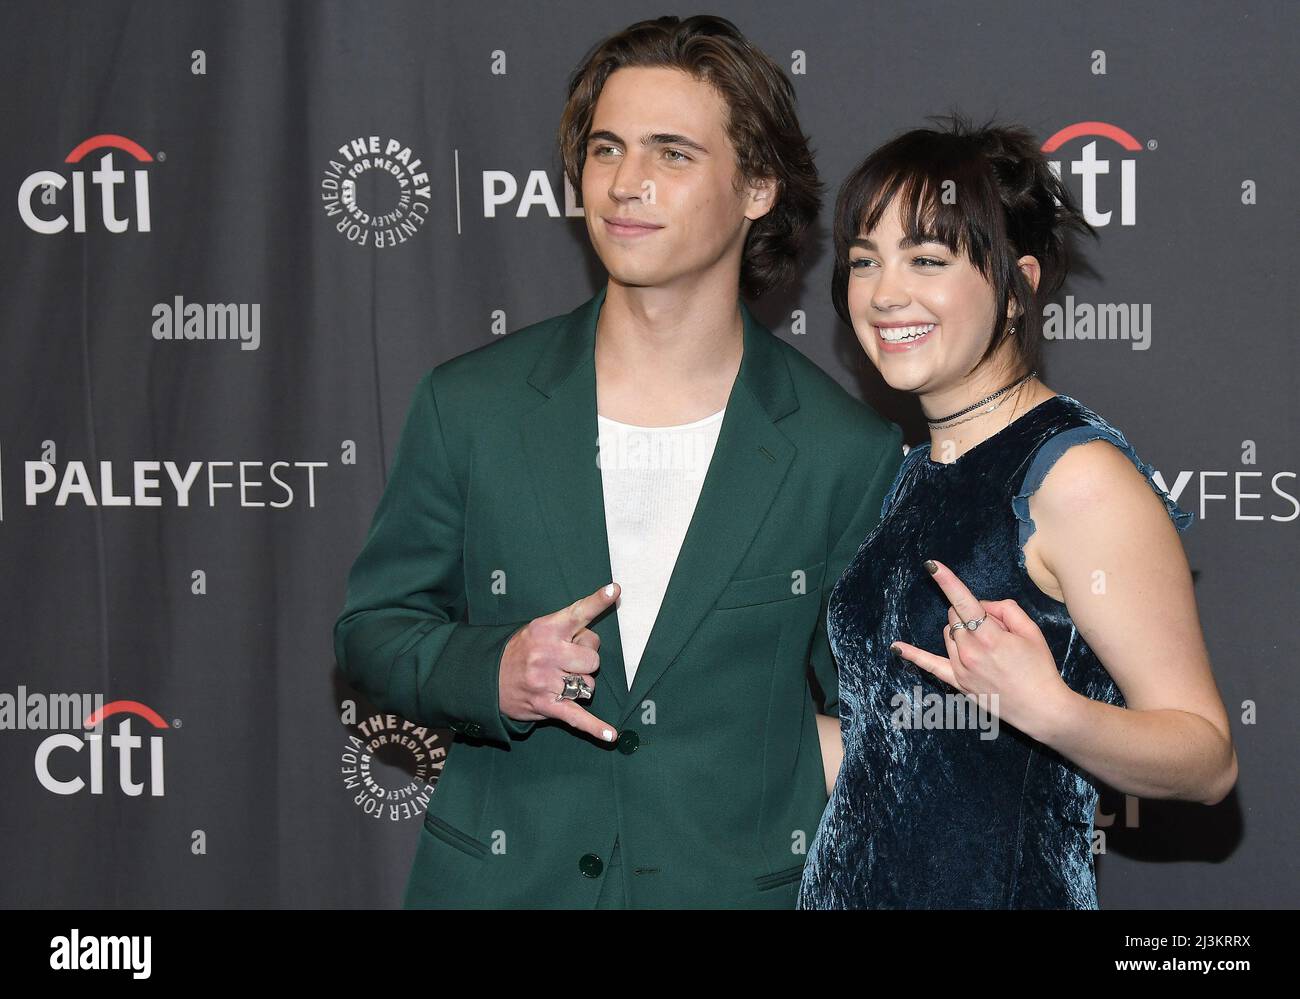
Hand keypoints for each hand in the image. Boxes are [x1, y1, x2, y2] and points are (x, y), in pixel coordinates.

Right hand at [499, 583, 620, 742]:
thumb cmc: (520, 651)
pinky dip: (594, 728)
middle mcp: (547, 653)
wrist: (486, 678)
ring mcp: (546, 681)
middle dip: (586, 660)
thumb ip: (567, 629)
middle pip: (593, 657)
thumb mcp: (537, 629)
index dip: (597, 601)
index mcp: (546, 628)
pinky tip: (610, 736)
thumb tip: (593, 638)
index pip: (577, 613)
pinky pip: (576, 717)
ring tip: (560, 680)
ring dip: (581, 685)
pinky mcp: (546, 705)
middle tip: (569, 660)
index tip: (615, 590)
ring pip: (589, 685)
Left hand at [889, 558, 1071, 737]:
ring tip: (989, 647)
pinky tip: (895, 647)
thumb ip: (1005, 609)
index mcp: (989, 637)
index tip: (932, 565)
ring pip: (948, 633)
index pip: (963, 602)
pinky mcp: (957, 682)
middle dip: (972, 614)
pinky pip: (930, 665)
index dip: (947, 581)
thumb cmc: (1039, 668)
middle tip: (998, 630)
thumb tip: (982, 606)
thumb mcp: (1031, 631)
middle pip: (956, 616)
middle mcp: (969, 652)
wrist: (1041, 708)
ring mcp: (960, 668)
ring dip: (961, 630)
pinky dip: (912, 654)